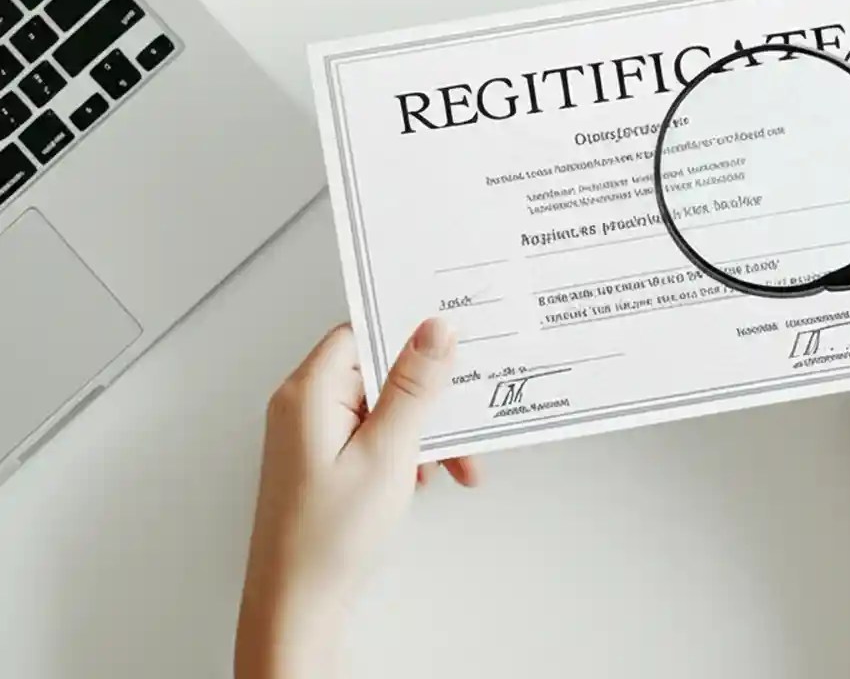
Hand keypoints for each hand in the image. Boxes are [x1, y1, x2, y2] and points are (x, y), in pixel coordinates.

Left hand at [236, 319, 472, 678]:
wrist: (298, 605)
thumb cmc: (327, 538)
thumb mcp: (387, 453)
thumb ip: (413, 386)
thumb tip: (433, 330)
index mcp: (309, 392)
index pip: (360, 331)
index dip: (406, 331)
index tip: (450, 338)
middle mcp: (305, 407)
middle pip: (378, 373)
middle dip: (428, 397)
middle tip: (466, 412)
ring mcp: (314, 436)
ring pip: (383, 408)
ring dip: (424, 431)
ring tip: (455, 464)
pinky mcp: (325, 462)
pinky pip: (374, 436)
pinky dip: (406, 451)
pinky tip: (427, 478)